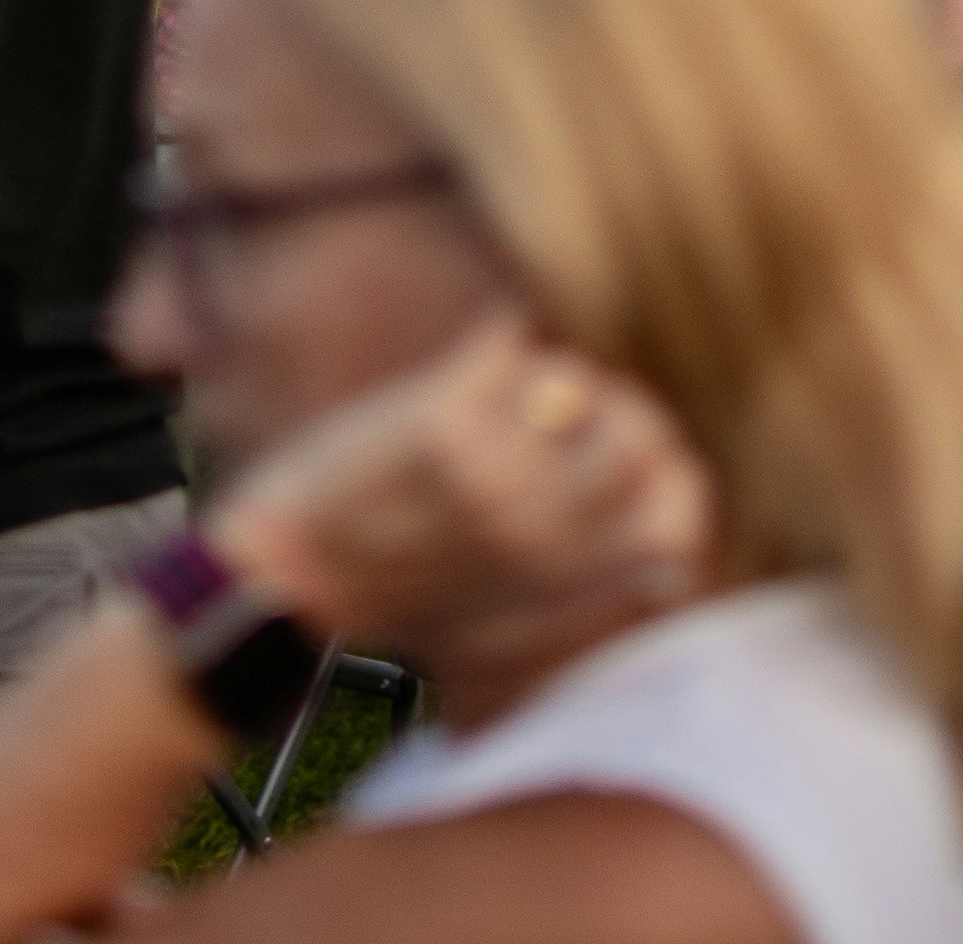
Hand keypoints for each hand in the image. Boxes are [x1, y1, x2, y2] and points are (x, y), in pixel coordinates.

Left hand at [201, 315, 715, 671]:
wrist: (281, 582)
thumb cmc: (395, 606)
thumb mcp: (512, 630)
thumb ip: (595, 598)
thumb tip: (678, 568)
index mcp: (564, 580)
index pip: (682, 509)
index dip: (676, 475)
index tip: (643, 461)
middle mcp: (541, 529)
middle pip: (646, 431)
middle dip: (620, 410)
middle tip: (572, 412)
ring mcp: (493, 472)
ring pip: (579, 379)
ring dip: (554, 372)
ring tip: (516, 391)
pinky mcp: (439, 419)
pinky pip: (513, 335)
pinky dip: (508, 331)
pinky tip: (491, 349)